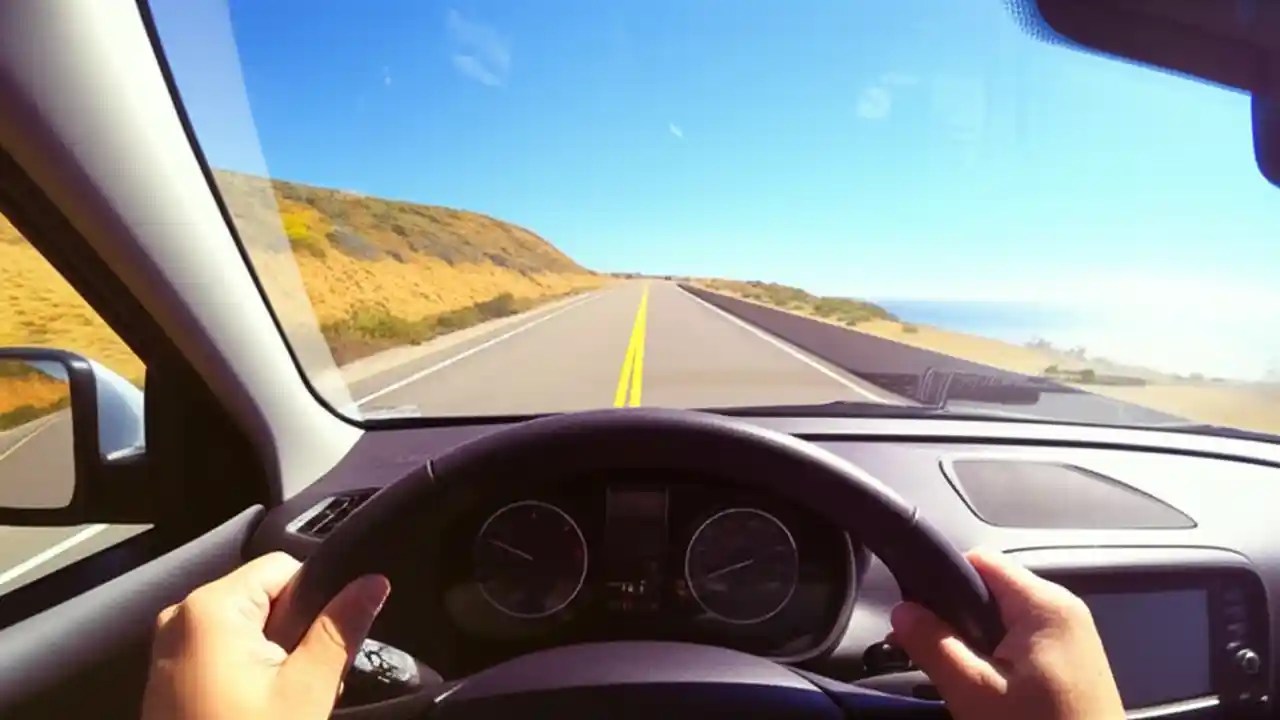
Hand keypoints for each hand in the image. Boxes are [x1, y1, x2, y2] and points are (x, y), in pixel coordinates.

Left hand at [141, 552, 390, 719]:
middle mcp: (180, 618)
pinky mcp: (168, 679)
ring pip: (247, 628)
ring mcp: (169, 650)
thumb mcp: (306, 689)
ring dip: (274, 658)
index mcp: (210, 609)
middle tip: (302, 685)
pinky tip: (257, 711)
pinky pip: (222, 652)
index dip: (315, 601)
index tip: (319, 647)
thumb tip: (372, 583)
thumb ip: (341, 628)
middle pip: (265, 598)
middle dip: (294, 634)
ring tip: (279, 705)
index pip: (284, 568)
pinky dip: (248, 674)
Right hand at [890, 548, 1123, 719]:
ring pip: (1006, 617)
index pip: (979, 560)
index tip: (919, 615)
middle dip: (957, 617)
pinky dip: (1000, 654)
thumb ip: (934, 645)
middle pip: (992, 588)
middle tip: (932, 655)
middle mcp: (1065, 610)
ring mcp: (1073, 636)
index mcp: (1045, 605)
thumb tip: (902, 612)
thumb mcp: (975, 692)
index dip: (941, 582)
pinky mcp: (1073, 660)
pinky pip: (1025, 639)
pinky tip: (990, 687)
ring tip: (961, 677)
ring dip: (977, 640)